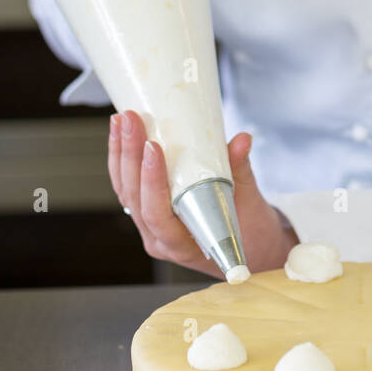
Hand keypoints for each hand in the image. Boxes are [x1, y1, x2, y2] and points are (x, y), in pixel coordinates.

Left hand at [109, 111, 298, 276]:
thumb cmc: (252, 235)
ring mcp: (149, 229)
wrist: (252, 250)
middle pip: (134, 197)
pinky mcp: (147, 215)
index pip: (157, 214)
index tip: (153, 147)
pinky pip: (127, 189)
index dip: (151, 181)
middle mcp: (158, 240)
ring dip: (120, 154)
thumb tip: (241, 140)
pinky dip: (122, 161)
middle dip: (130, 156)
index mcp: (181, 246)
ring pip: (125, 191)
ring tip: (121, 120)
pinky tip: (119, 135)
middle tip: (131, 120)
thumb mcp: (250, 205)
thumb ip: (240, 170)